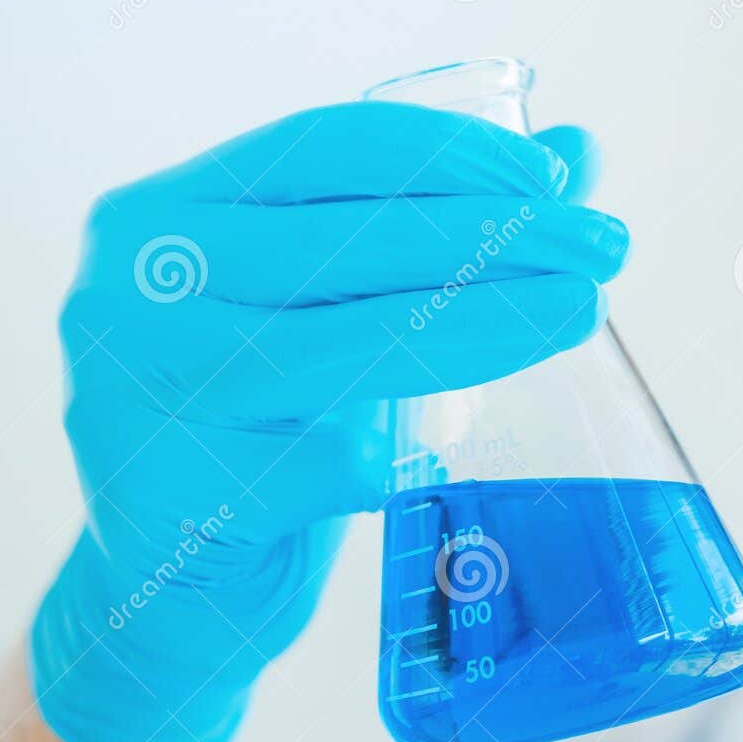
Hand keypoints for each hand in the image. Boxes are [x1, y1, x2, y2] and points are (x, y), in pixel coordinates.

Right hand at [30, 102, 628, 741]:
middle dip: (499, 235)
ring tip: (582, 312)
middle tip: (604, 246)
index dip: (449, 153)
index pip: (326, 148)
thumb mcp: (326, 318)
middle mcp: (138, 289)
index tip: (554, 177)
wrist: (163, 592)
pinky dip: (407, 461)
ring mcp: (148, 389)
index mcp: (164, 218)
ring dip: (491, 324)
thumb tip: (580, 150)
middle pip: (354, 239)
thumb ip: (428, 229)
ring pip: (358, 342)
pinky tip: (456, 462)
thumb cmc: (258, 434)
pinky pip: (338, 462)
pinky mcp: (183, 490)